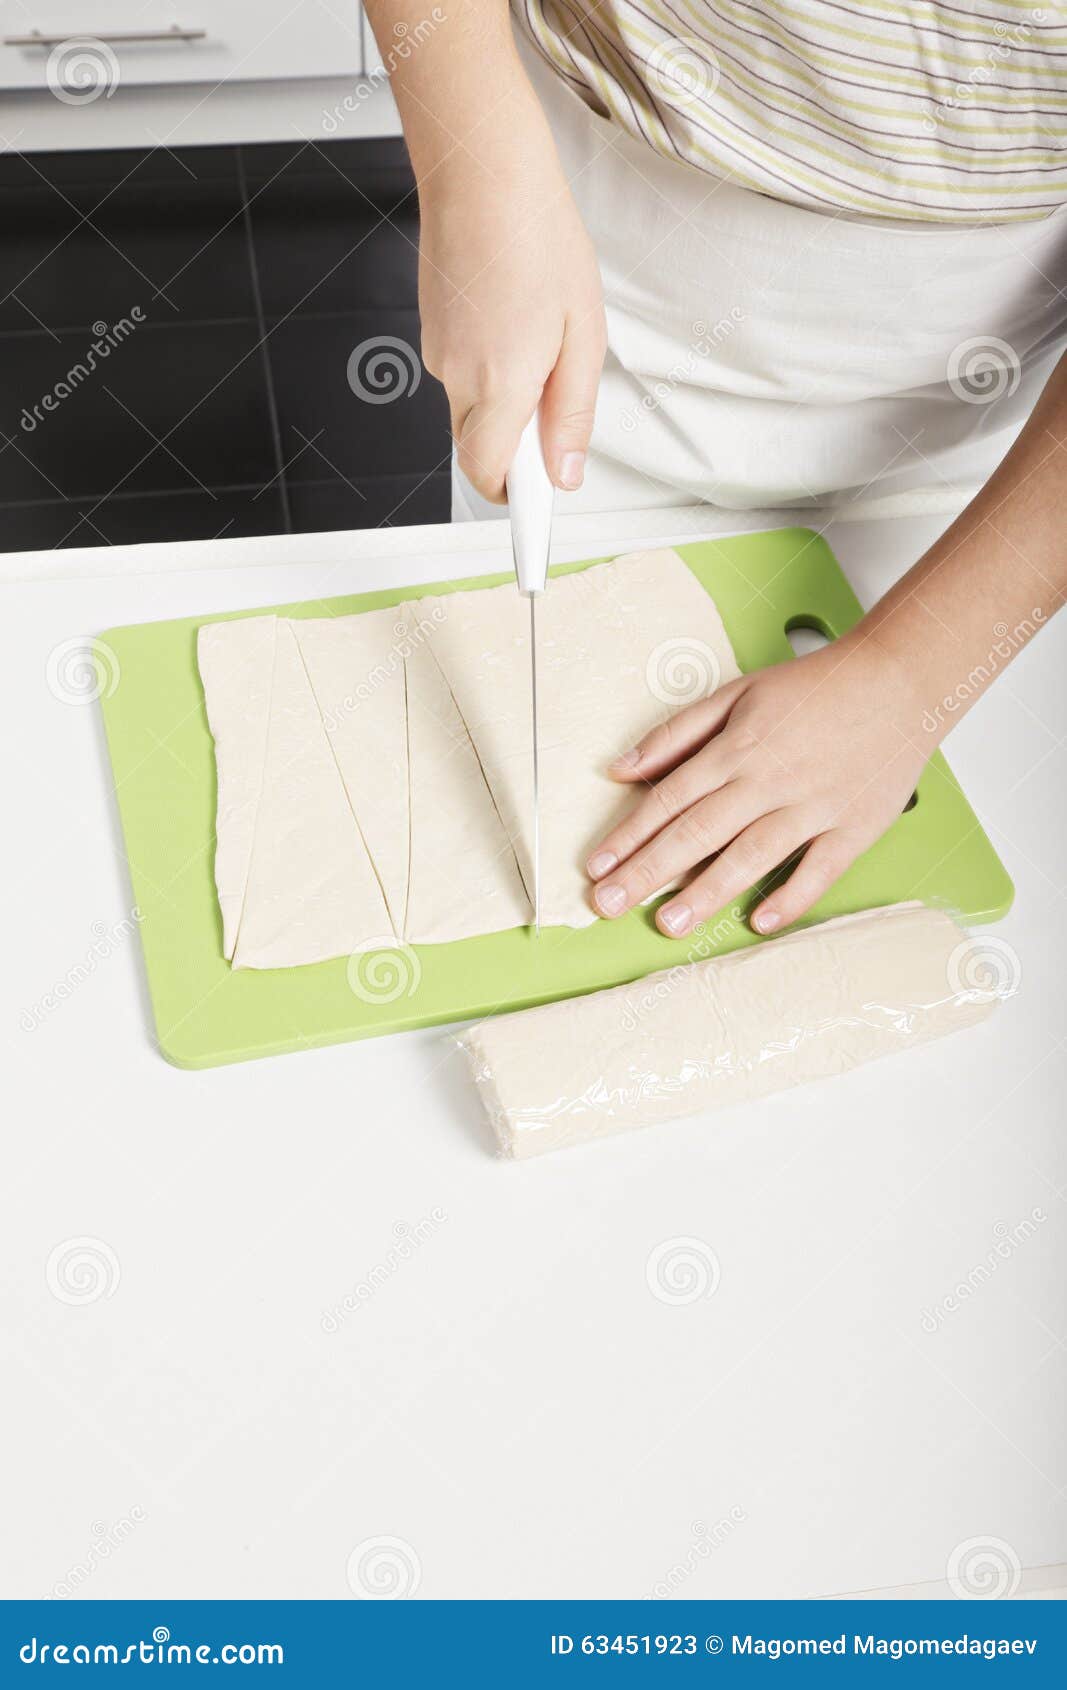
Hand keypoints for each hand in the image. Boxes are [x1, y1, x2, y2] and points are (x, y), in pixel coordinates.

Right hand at [418, 121, 605, 501]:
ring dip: (505, 397)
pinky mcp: (429, 330)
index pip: (491, 477)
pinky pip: (461, 371)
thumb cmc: (537, 238)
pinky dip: (489, 363)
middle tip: (554, 406)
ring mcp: (436, 353)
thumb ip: (572, 412)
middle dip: (515, 446)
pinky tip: (512, 314)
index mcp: (499, 385)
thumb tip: (564, 473)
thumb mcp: (583, 335)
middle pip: (480, 448)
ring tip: (539, 335)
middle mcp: (456, 378)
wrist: (482, 172)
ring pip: (471, 408)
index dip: (514, 505)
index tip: (533, 531)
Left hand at [586, 637, 930, 937]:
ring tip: (668, 924)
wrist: (899, 680)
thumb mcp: (736, 693)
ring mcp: (814, 807)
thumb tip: (620, 769)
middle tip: (609, 905)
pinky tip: (759, 922)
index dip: (630, 835)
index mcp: (738, 748)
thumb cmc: (814, 688)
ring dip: (706, 893)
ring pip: (751, 856)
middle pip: (698, 832)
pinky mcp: (854, 828)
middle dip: (648, 872)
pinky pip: (818, 871)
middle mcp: (770, 780)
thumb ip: (676, 733)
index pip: (670, 799)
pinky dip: (791, 897)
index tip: (597, 866)